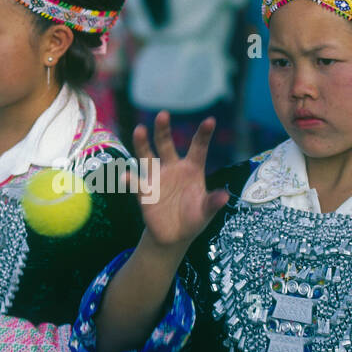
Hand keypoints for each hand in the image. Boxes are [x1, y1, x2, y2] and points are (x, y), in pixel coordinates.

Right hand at [131, 112, 229, 251]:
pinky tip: (126, 177)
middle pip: (166, 144)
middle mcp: (172, 168)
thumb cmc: (193, 219)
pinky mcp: (144, 193)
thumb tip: (225, 197)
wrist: (174, 236)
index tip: (210, 121)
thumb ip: (212, 203)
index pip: (198, 148)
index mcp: (192, 169)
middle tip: (163, 114)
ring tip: (139, 130)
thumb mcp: (206, 212)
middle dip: (163, 130)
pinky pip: (136, 184)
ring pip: (147, 156)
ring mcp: (156, 178)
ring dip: (142, 144)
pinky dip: (131, 180)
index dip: (203, 134)